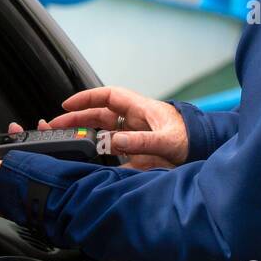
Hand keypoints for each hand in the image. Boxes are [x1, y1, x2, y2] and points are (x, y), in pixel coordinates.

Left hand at [0, 121, 47, 220]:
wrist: (74, 192)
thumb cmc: (39, 190)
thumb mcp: (2, 173)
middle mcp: (13, 196)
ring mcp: (30, 188)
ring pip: (18, 166)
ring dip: (16, 148)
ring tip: (16, 129)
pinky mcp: (48, 178)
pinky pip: (39, 159)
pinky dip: (39, 143)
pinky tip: (43, 129)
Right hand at [50, 86, 188, 169]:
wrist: (206, 150)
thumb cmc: (190, 137)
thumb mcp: (167, 140)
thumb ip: (142, 142)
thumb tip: (115, 142)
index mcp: (139, 108)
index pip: (107, 96)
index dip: (86, 99)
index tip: (67, 105)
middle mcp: (133, 120)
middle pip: (98, 116)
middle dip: (76, 119)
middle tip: (54, 126)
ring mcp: (133, 136)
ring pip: (101, 134)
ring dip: (84, 137)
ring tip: (64, 142)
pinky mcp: (136, 153)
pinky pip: (113, 153)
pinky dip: (99, 157)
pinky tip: (87, 163)